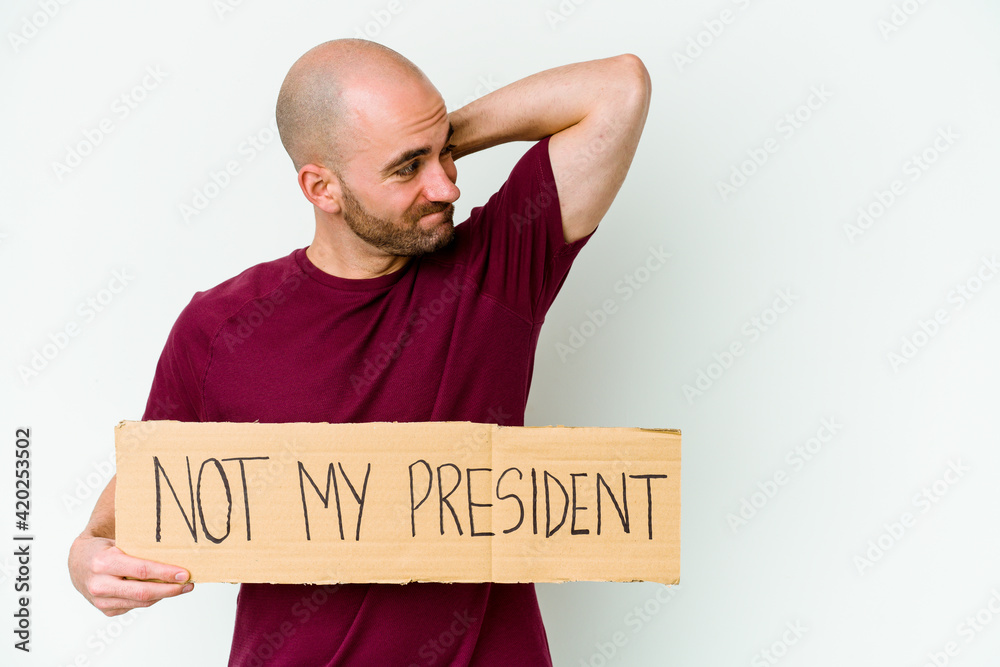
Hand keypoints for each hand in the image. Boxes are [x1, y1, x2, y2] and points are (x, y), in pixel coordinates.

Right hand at [69, 534, 193, 615]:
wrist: (77, 561)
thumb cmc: (102, 548)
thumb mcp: (118, 542)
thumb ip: (140, 551)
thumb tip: (174, 557)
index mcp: (103, 563)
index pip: (141, 570)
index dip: (166, 573)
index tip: (185, 573)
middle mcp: (100, 584)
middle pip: (143, 591)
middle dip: (170, 589)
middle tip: (189, 584)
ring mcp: (101, 601)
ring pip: (141, 602)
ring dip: (164, 595)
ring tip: (181, 587)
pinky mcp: (105, 610)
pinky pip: (135, 605)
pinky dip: (151, 598)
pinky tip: (161, 591)